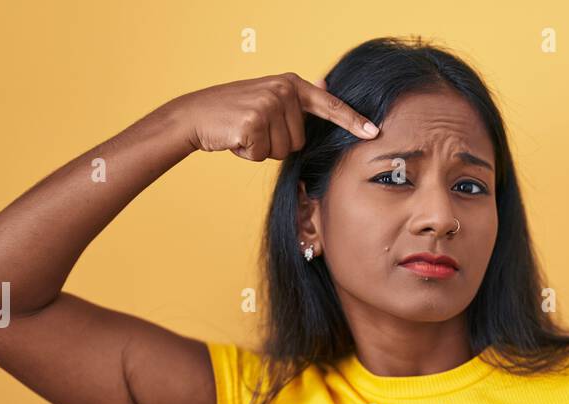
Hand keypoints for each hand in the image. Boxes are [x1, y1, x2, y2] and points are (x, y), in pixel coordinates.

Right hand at [180, 72, 377, 159]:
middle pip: (300, 141)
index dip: (351, 120)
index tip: (373, 131)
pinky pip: (264, 155)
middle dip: (278, 144)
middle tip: (255, 129)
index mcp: (290, 84)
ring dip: (264, 149)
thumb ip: (296, 103)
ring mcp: (268, 105)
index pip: (328, 104)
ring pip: (284, 151)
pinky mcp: (253, 122)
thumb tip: (325, 88)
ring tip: (245, 132)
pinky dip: (249, 153)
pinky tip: (236, 138)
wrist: (195, 115)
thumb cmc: (234, 114)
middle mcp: (282, 90)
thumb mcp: (268, 100)